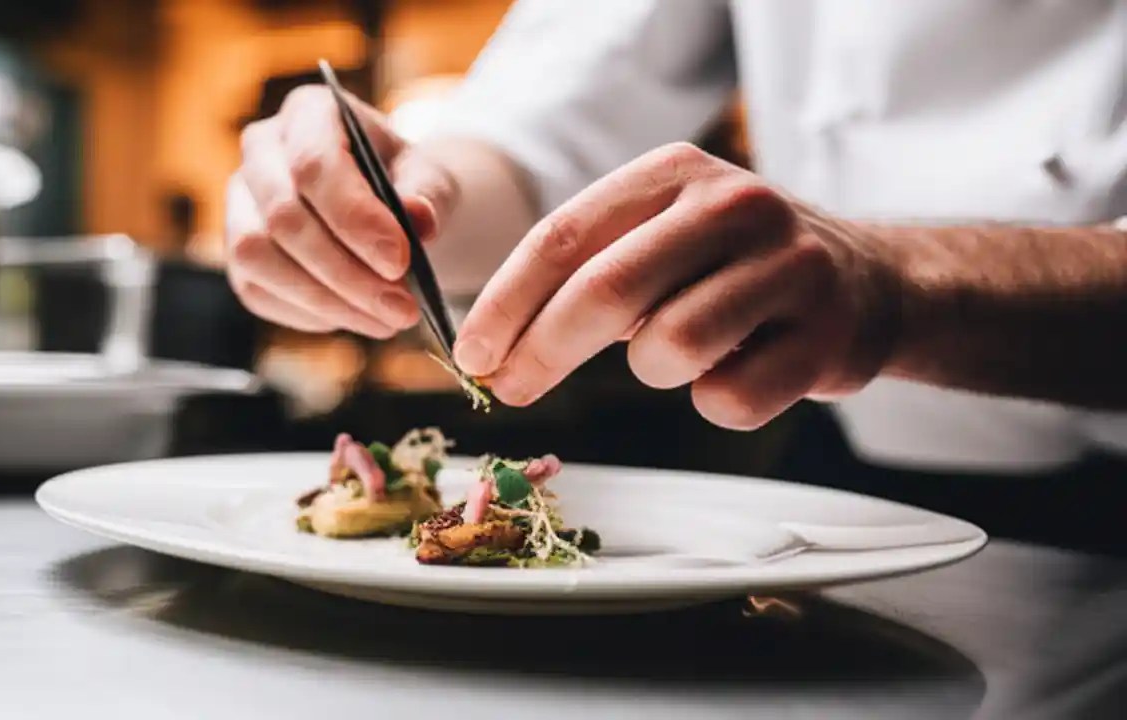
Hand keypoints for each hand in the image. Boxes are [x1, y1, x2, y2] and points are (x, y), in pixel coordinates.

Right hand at [226, 85, 459, 337]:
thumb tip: (420, 217)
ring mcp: (239, 198)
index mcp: (309, 112)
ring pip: (257, 256)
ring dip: (324, 300)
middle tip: (400, 310)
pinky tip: (351, 314)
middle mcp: (261, 149)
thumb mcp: (428, 178)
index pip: (315, 164)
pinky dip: (306, 312)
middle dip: (346, 274)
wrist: (381, 201)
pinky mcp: (235, 247)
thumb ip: (428, 194)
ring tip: (382, 321)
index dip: (355, 219)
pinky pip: (255, 287)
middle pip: (283, 217)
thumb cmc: (402, 181)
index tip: (399, 263)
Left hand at [453, 143, 901, 428]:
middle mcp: (734, 206)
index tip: (471, 354)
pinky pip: (728, 399)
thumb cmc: (733, 267)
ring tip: (683, 352)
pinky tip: (740, 369)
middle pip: (605, 292)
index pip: (564, 236)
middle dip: (542, 352)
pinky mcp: (827, 335)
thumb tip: (494, 346)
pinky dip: (716, 400)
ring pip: (668, 351)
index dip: (506, 302)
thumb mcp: (662, 237)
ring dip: (654, 371)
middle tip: (511, 390)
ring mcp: (789, 267)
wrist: (871, 281)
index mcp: (676, 173)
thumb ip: (586, 271)